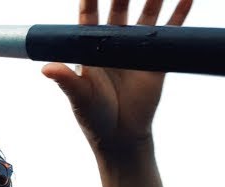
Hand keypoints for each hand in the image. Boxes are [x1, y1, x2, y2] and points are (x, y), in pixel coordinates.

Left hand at [41, 0, 191, 153]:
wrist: (121, 135)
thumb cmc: (94, 117)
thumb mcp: (80, 97)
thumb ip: (66, 80)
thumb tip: (46, 68)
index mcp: (91, 51)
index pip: (88, 20)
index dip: (89, 1)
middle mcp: (113, 46)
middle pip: (118, 11)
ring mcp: (136, 50)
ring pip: (146, 17)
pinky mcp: (157, 60)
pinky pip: (170, 33)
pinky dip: (179, 14)